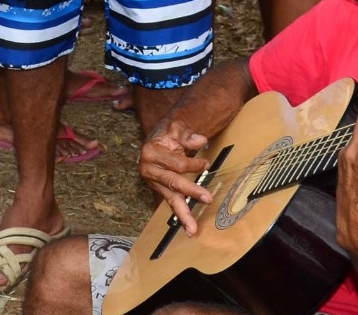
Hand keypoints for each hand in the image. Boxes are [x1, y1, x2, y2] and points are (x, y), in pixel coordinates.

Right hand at [138, 118, 213, 235]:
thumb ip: (187, 135)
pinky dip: (180, 215)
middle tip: (207, 198)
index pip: (177, 163)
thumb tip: (201, 141)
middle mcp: (149, 170)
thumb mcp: (174, 127)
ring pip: (171, 199)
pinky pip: (171, 203)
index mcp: (151, 153)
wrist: (155, 139)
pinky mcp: (160, 190)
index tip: (206, 164)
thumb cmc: (166, 133)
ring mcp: (154, 182)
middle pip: (173, 183)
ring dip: (183, 215)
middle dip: (191, 191)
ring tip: (192, 230)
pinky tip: (188, 228)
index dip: (193, 165)